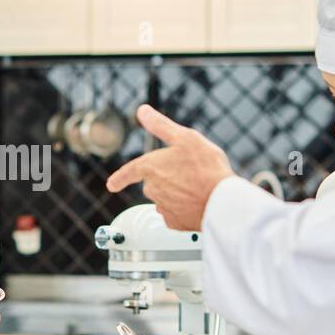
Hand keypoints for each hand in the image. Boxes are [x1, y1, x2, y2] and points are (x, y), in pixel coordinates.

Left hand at [105, 105, 235, 231]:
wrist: (222, 201)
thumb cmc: (206, 168)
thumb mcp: (185, 137)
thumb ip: (160, 125)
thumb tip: (143, 111)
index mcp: (150, 167)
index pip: (128, 172)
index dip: (119, 178)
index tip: (112, 184)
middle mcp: (152, 189)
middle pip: (154, 183)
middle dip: (168, 178)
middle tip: (190, 172)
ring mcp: (163, 207)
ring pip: (165, 198)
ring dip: (177, 193)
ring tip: (197, 186)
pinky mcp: (175, 222)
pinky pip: (175, 213)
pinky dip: (184, 208)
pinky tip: (197, 201)